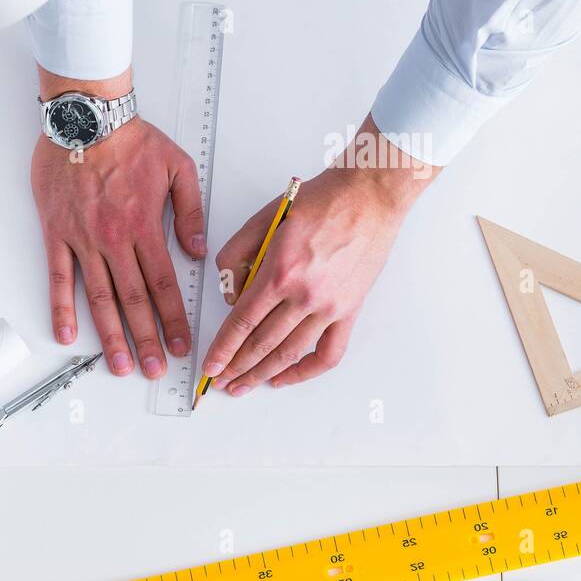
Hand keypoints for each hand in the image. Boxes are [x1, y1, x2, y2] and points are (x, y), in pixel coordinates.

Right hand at [31, 66, 204, 378]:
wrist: (87, 117)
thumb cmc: (131, 140)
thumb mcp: (178, 167)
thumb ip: (190, 211)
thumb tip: (197, 249)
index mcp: (146, 227)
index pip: (164, 284)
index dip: (173, 319)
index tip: (182, 345)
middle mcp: (114, 240)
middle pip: (134, 300)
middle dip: (147, 339)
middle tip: (155, 368)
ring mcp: (83, 240)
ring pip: (99, 298)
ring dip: (110, 335)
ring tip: (118, 365)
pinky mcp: (57, 234)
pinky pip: (59, 278)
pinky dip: (61, 308)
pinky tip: (66, 334)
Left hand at [202, 115, 437, 395]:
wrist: (369, 195)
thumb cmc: (324, 200)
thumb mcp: (266, 217)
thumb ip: (238, 253)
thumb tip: (230, 289)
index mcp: (280, 271)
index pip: (242, 322)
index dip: (223, 348)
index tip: (211, 365)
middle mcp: (305, 295)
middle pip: (262, 343)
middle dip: (237, 366)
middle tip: (221, 380)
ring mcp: (330, 306)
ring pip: (290, 353)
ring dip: (264, 373)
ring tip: (246, 384)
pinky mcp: (349, 310)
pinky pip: (328, 353)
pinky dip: (306, 371)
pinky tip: (287, 377)